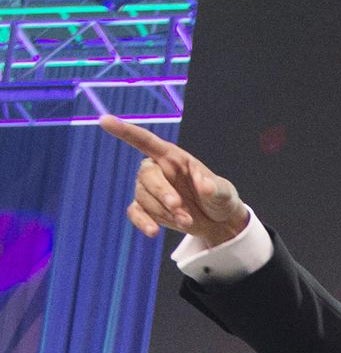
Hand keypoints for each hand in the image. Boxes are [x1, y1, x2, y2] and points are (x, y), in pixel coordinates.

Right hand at [98, 115, 248, 246]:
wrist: (217, 223)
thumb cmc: (218, 198)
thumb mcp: (223, 191)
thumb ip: (215, 187)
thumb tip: (206, 186)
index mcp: (171, 156)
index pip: (145, 140)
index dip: (125, 131)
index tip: (105, 121)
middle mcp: (157, 170)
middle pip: (146, 176)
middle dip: (162, 194)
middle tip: (181, 210)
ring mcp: (149, 191)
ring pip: (144, 198)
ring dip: (164, 213)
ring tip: (186, 221)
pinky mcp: (147, 210)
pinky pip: (136, 213)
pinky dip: (143, 222)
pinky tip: (153, 231)